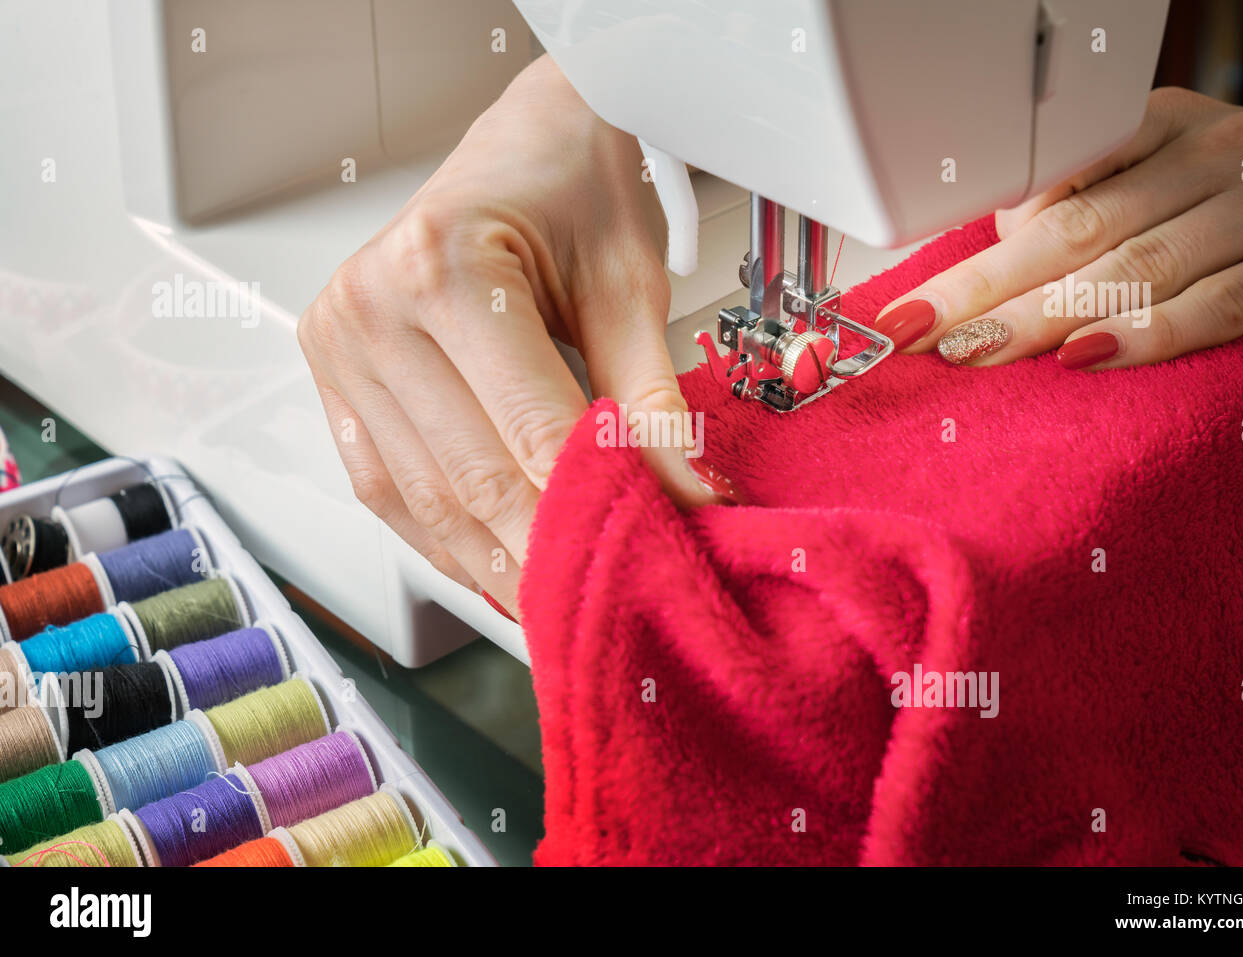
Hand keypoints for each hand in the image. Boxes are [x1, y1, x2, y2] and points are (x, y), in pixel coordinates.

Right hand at [298, 56, 719, 619]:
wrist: (525, 141)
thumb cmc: (572, 187)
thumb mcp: (628, 285)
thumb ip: (650, 401)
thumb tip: (680, 496)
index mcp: (444, 267)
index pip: (531, 431)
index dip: (593, 509)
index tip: (647, 558)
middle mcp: (373, 305)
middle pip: (470, 476)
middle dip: (543, 555)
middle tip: (601, 605)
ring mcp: (340, 340)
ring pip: (420, 496)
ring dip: (487, 563)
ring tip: (546, 605)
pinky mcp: (332, 371)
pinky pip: (382, 482)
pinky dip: (438, 537)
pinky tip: (483, 566)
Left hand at [873, 87, 1242, 368]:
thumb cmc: (1237, 206)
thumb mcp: (1163, 178)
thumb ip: (1088, 206)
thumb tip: (991, 258)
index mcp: (1166, 126)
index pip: (1059, 182)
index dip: (981, 247)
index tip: (918, 301)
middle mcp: (1215, 157)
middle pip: (1081, 230)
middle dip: (991, 289)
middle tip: (924, 332)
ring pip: (1138, 268)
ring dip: (1047, 317)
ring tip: (978, 352)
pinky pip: (1218, 305)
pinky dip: (1148, 333)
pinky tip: (1086, 357)